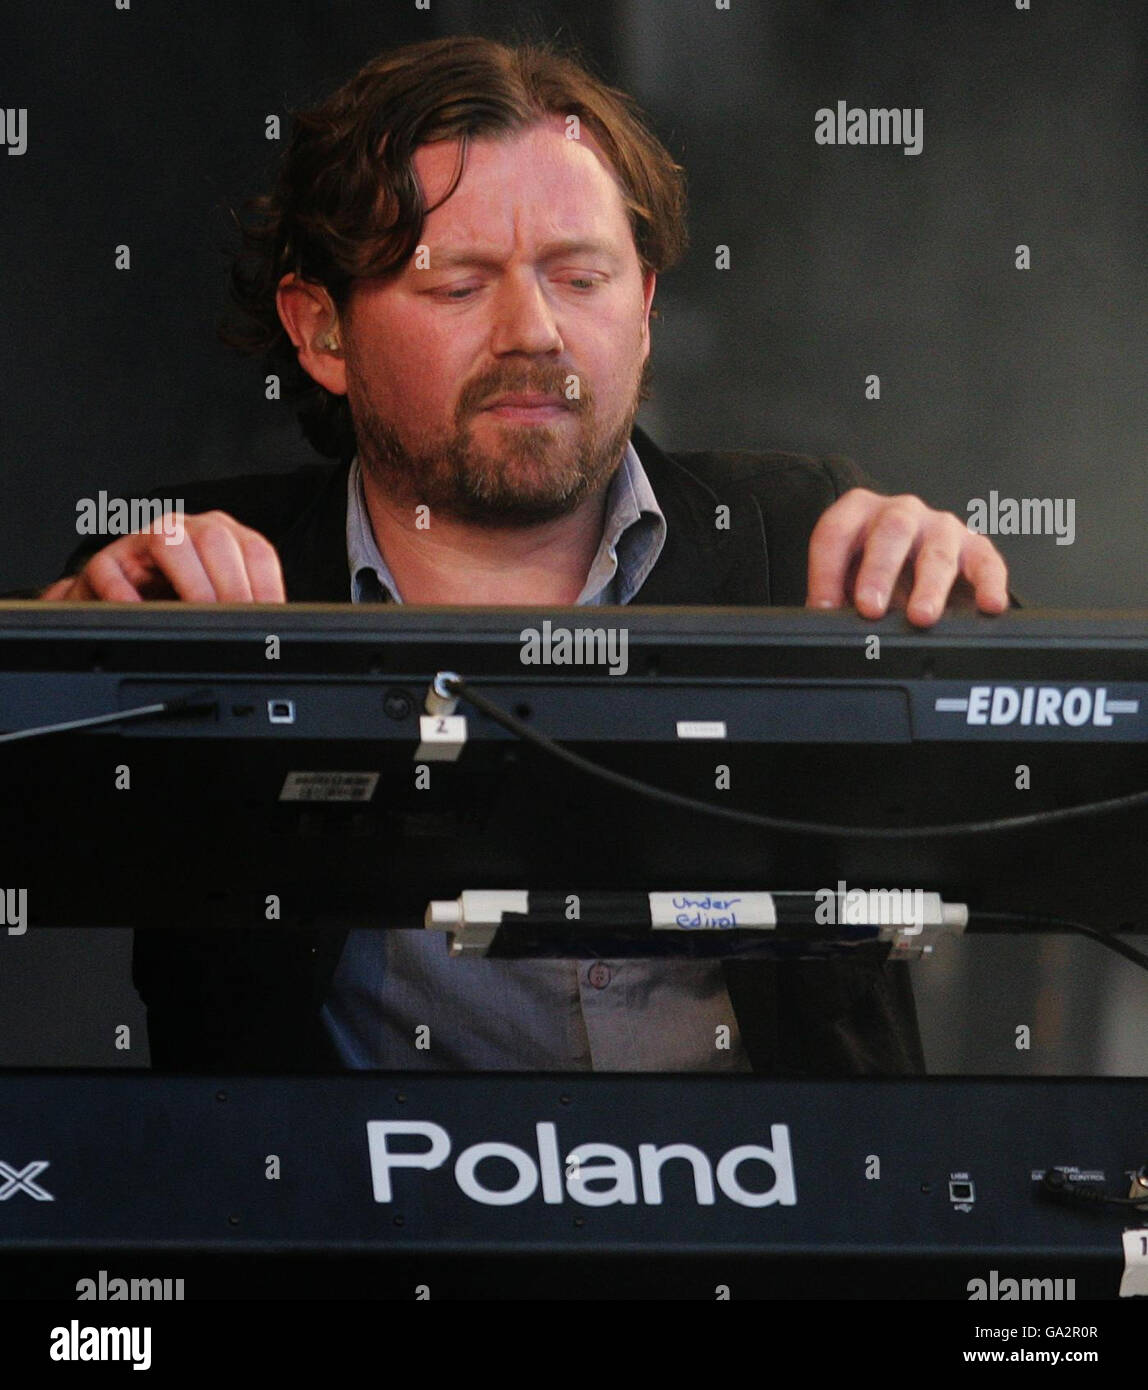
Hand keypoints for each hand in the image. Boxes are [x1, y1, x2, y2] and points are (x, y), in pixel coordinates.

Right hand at [40, 512, 285, 601]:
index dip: (266, 586)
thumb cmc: (174, 601)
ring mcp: (142, 541)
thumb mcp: (218, 603)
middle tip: (235, 625)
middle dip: (231, 586)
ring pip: (168, 541)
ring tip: (198, 619)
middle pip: (216, 540)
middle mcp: (186, 529)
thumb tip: (274, 637)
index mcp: (222, 536)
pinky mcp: (105, 562)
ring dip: (190, 583)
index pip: (255, 550)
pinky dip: (125, 594)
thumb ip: (245, 610)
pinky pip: (112, 570)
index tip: (270, 621)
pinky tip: (142, 614)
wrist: (118, 601)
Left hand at [806, 489, 1008, 626]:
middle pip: (890, 532)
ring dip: (929, 587)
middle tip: (871, 608)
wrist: (914, 564)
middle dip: (879, 572)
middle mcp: (901, 513)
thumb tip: (822, 627)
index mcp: (859, 514)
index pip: (835, 532)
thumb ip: (833, 598)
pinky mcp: (976, 547)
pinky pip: (986, 562)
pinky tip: (988, 605)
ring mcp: (941, 527)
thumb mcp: (845, 580)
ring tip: (921, 617)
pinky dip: (989, 584)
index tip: (824, 606)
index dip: (827, 570)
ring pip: (937, 551)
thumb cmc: (874, 571)